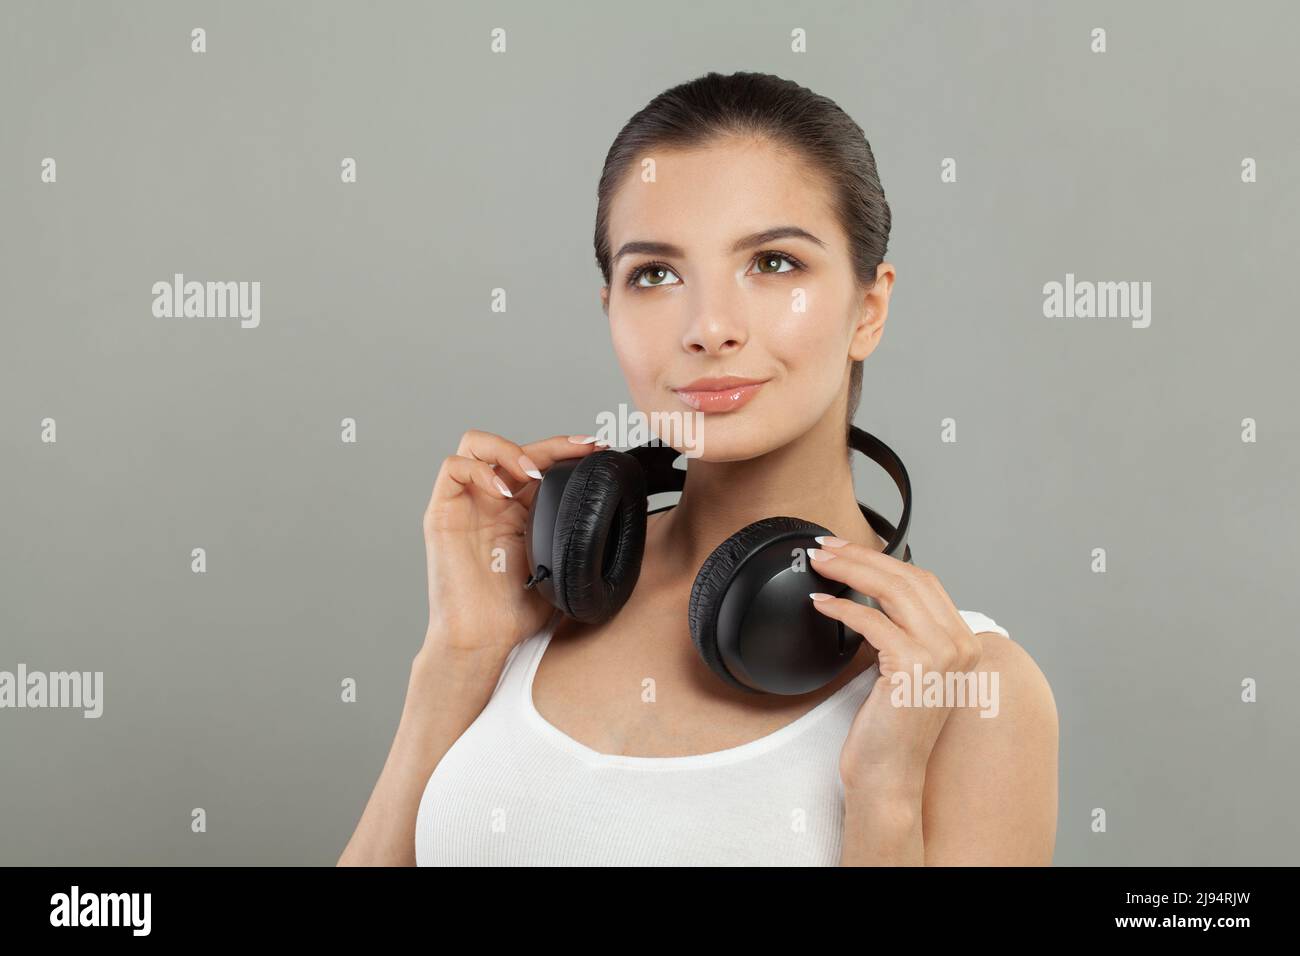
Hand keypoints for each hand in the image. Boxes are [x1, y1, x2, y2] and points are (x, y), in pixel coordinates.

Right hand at [420, 430, 606, 655]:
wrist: (483, 637)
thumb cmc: (516, 610)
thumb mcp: (559, 563)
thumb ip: (573, 536)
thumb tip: (614, 521)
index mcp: (517, 509)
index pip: (539, 463)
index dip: (566, 450)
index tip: (597, 448)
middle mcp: (490, 500)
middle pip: (513, 446)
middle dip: (550, 443)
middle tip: (579, 450)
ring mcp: (465, 503)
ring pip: (475, 444)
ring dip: (509, 449)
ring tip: (532, 474)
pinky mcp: (442, 513)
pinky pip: (452, 468)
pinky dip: (480, 470)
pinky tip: (503, 492)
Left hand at [806, 537, 983, 792]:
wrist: (890, 775)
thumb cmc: (890, 726)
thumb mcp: (903, 667)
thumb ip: (900, 628)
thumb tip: (865, 585)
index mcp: (962, 640)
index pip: (923, 580)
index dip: (881, 558)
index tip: (846, 548)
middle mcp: (959, 643)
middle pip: (908, 577)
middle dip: (861, 555)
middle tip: (825, 547)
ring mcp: (941, 654)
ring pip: (892, 591)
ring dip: (850, 571)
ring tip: (820, 564)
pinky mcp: (913, 666)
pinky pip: (872, 621)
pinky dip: (843, 607)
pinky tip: (821, 603)